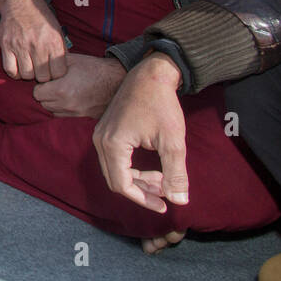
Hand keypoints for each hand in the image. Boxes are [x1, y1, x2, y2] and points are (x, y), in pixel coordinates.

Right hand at [0, 0, 67, 81]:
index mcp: (53, 41)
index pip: (58, 72)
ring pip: (27, 75)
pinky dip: (15, 73)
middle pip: (43, 77)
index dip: (56, 75)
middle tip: (41, 70)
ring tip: (30, 68)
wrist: (19, 2)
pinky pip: (10, 70)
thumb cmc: (40, 17)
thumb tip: (63, 69)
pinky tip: (19, 67)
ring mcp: (20, 45)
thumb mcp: (57, 30)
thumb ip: (61, 49)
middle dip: (43, 76)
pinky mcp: (6, 45)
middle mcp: (37, 44)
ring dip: (29, 74)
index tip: (53, 71)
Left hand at [32, 53, 124, 117]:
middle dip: (46, 94)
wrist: (117, 79)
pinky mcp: (84, 117)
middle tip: (54, 85)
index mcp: (61, 90)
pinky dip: (64, 108)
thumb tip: (39, 68)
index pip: (37, 93)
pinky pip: (65, 116)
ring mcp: (76, 113)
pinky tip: (70, 98)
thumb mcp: (71, 60)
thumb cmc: (94, 68)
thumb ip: (51, 64)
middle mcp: (67, 105)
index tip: (48, 80)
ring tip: (62, 91)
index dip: (41, 85)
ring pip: (53, 111)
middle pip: (43, 103)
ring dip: (54, 102)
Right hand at [93, 52, 188, 213]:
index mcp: (112, 145)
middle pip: (116, 179)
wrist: (151, 74)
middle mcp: (100, 141)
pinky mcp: (106, 130)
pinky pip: (115, 158)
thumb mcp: (173, 141)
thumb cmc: (162, 104)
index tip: (164, 205)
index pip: (122, 185)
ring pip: (115, 169)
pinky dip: (133, 167)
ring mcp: (101, 134)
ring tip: (163, 180)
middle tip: (166, 194)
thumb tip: (179, 201)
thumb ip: (175, 173)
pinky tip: (153, 167)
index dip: (143, 199)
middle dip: (142, 190)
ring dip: (138, 179)